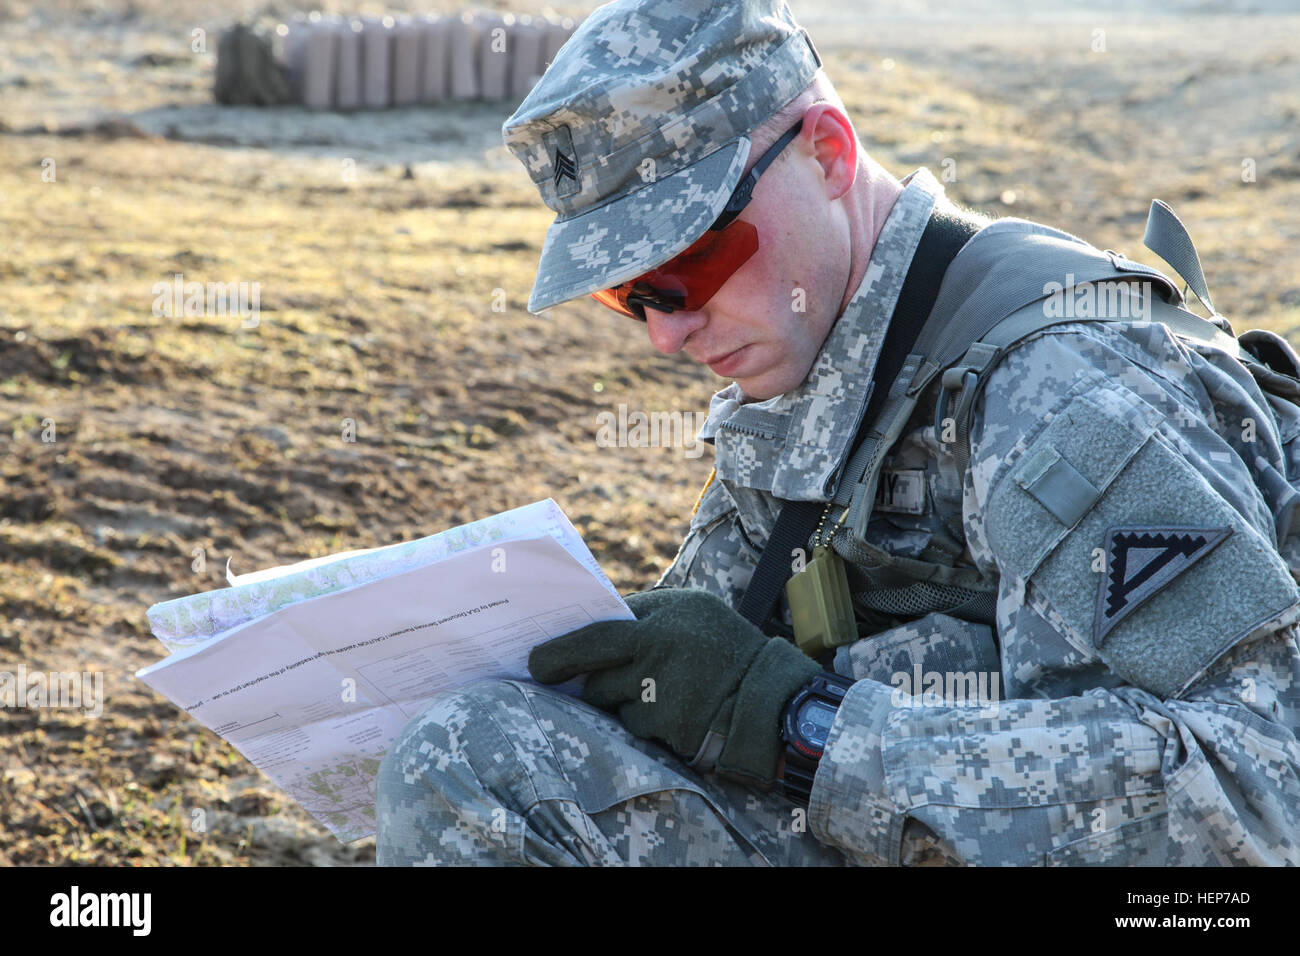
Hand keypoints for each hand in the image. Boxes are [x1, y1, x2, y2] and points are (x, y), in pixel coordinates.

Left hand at [528, 588, 821, 786]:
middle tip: (542, 672)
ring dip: (619, 697)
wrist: (773, 699)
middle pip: (592, 668)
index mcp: (663, 618)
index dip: (561, 648)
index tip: (535, 659)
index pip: (595, 632)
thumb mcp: (691, 613)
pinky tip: (673, 711)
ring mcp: (661, 694)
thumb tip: (584, 629)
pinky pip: (634, 726)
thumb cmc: (724, 649)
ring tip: (658, 688)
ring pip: (610, 699)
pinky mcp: (667, 730)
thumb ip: (643, 616)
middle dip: (567, 671)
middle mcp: (658, 653)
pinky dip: (643, 721)